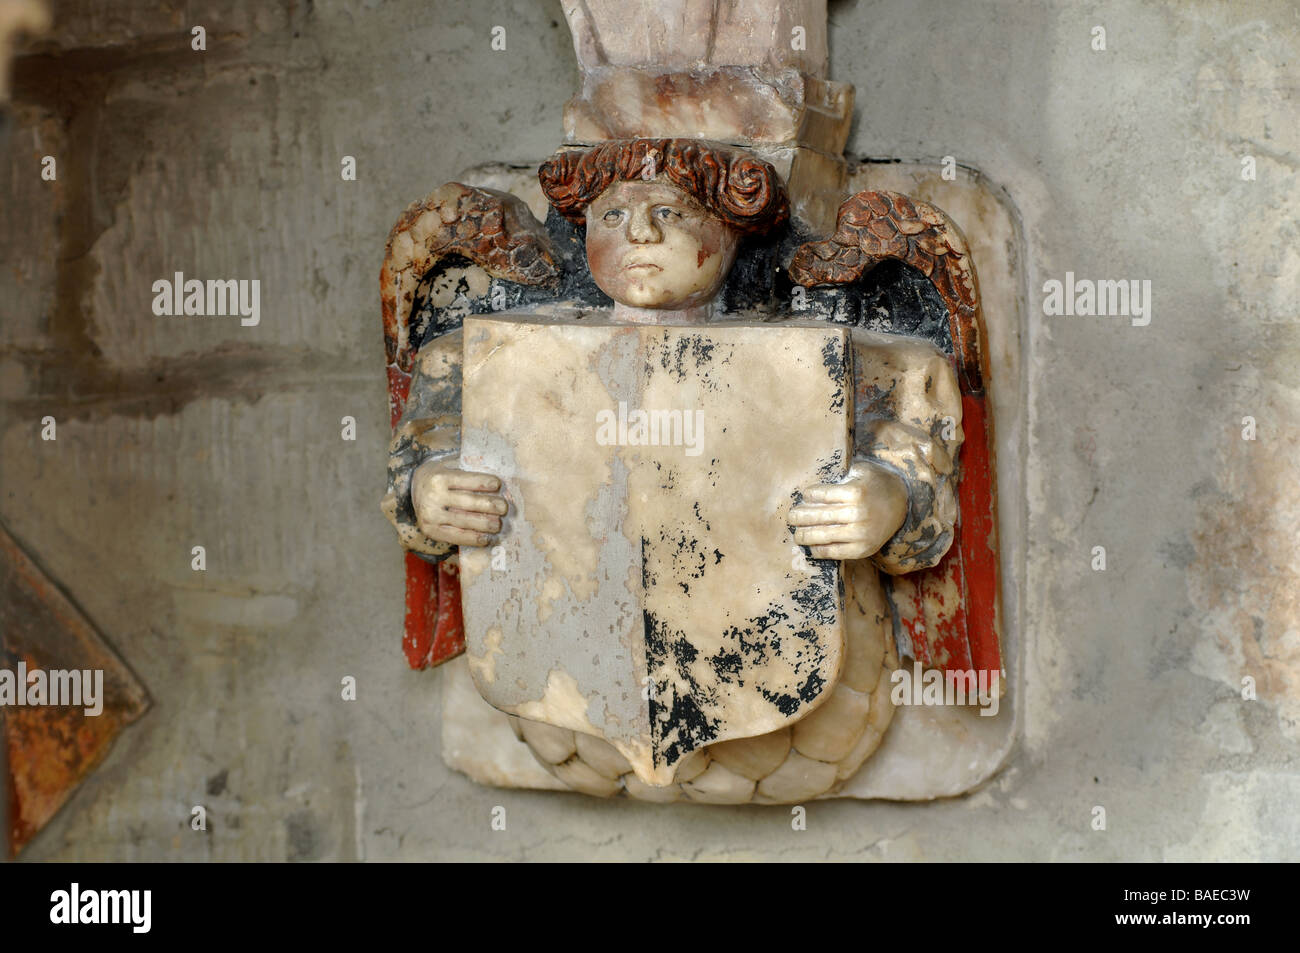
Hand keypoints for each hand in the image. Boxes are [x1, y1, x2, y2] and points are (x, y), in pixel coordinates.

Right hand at [411, 459, 506, 547]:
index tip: (498, 485)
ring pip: (464, 521)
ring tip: (498, 525)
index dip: (485, 483)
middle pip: (468, 502)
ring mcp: (430, 515)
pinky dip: (472, 539)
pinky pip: (455, 536)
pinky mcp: (430, 530)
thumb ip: (468, 469)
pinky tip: (485, 539)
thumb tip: (497, 479)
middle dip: (490, 506)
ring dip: (485, 524)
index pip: (468, 480)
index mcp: (440, 477)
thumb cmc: (440, 476)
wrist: (413, 487)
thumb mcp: (449, 465)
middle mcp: (433, 496)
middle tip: (504, 508)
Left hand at [788, 462, 907, 559]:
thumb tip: (811, 490)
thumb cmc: (875, 484)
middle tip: (791, 517)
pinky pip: (835, 552)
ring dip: (804, 536)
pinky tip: (811, 547)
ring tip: (796, 534)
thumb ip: (839, 475)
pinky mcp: (863, 548)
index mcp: (854, 492)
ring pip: (823, 536)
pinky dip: (819, 551)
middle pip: (818, 517)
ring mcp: (860, 533)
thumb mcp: (861, 470)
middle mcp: (857, 513)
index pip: (821, 495)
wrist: (903, 503)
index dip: (809, 495)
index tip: (805, 496)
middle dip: (800, 517)